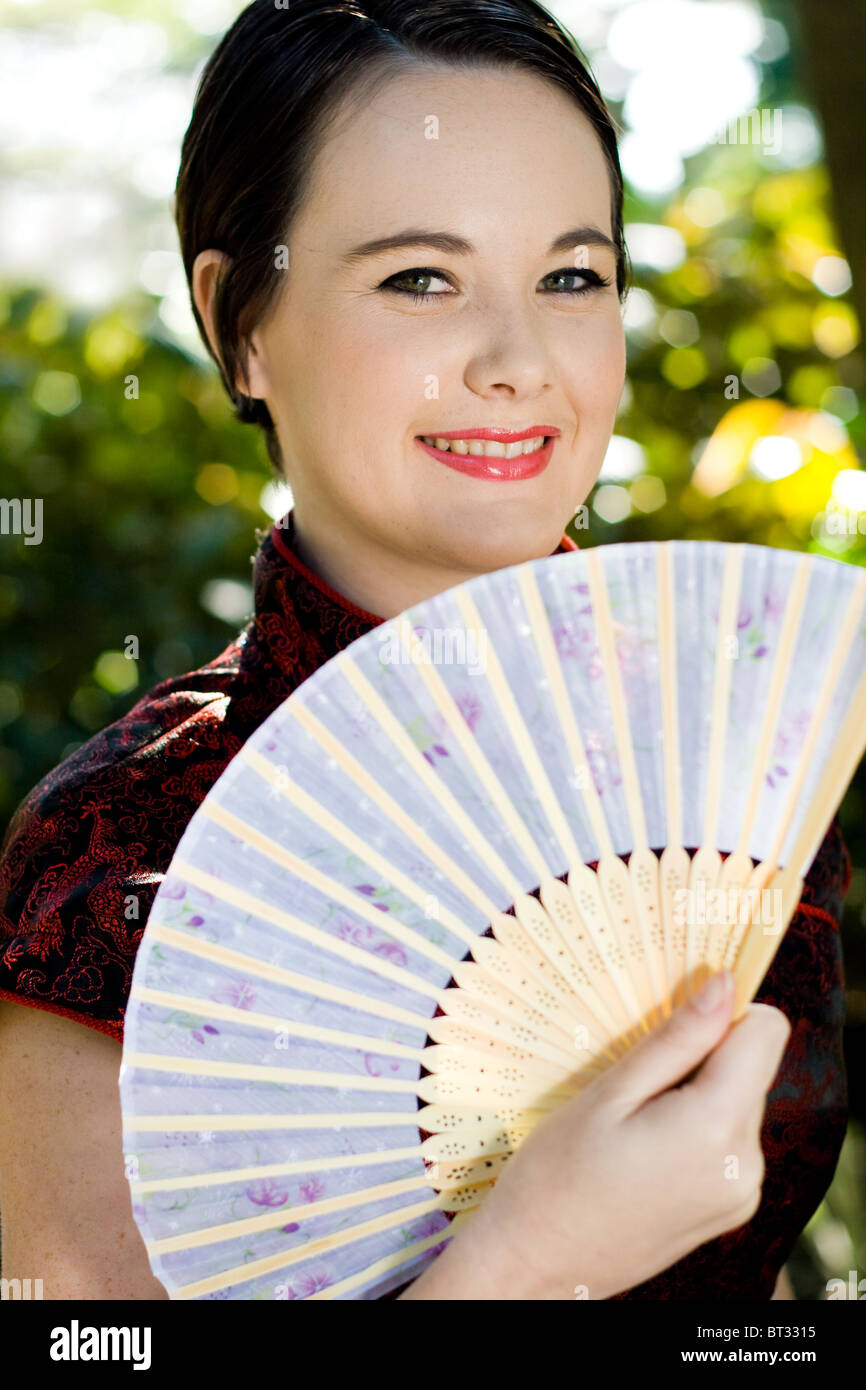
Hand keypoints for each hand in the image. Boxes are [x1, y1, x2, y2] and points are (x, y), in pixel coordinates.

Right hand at [400, 970, 790, 1299]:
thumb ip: (676, 1039)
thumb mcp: (609, 1094)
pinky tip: (645, 1144)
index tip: (674, 1018)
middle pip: (752, 1065)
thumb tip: (724, 985)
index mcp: (715, 1129)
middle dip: (704, 1055)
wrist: (536, 1263)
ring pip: (741, 1099)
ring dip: (699, 1091)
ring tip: (635, 1117)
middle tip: (637, 1076)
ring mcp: (742, 1193)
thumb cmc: (556, 1174)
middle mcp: (746, 1165)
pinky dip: (698, 1126)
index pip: (765, 1031)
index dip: (724, 1011)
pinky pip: (732, 1138)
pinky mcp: (731, 1207)